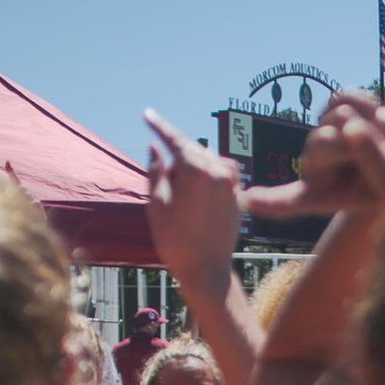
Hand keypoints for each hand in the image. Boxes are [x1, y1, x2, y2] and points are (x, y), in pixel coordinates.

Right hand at [143, 109, 240, 289]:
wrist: (207, 270)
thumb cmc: (176, 239)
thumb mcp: (156, 203)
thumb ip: (156, 170)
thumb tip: (157, 148)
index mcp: (197, 169)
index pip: (175, 139)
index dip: (159, 126)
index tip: (147, 114)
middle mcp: (219, 171)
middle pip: (192, 149)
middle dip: (175, 152)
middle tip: (161, 168)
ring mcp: (232, 184)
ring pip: (206, 161)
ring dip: (191, 165)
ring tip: (177, 191)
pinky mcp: (237, 196)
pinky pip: (218, 174)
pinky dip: (205, 175)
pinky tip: (193, 191)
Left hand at [242, 90, 384, 220]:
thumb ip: (375, 160)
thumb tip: (353, 126)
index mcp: (321, 195)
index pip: (291, 200)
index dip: (270, 201)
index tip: (249, 200)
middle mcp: (316, 167)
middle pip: (324, 140)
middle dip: (354, 145)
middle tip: (375, 160)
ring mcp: (324, 138)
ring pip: (337, 116)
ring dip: (367, 127)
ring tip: (377, 146)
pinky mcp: (335, 113)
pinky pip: (345, 97)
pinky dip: (367, 105)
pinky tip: (374, 122)